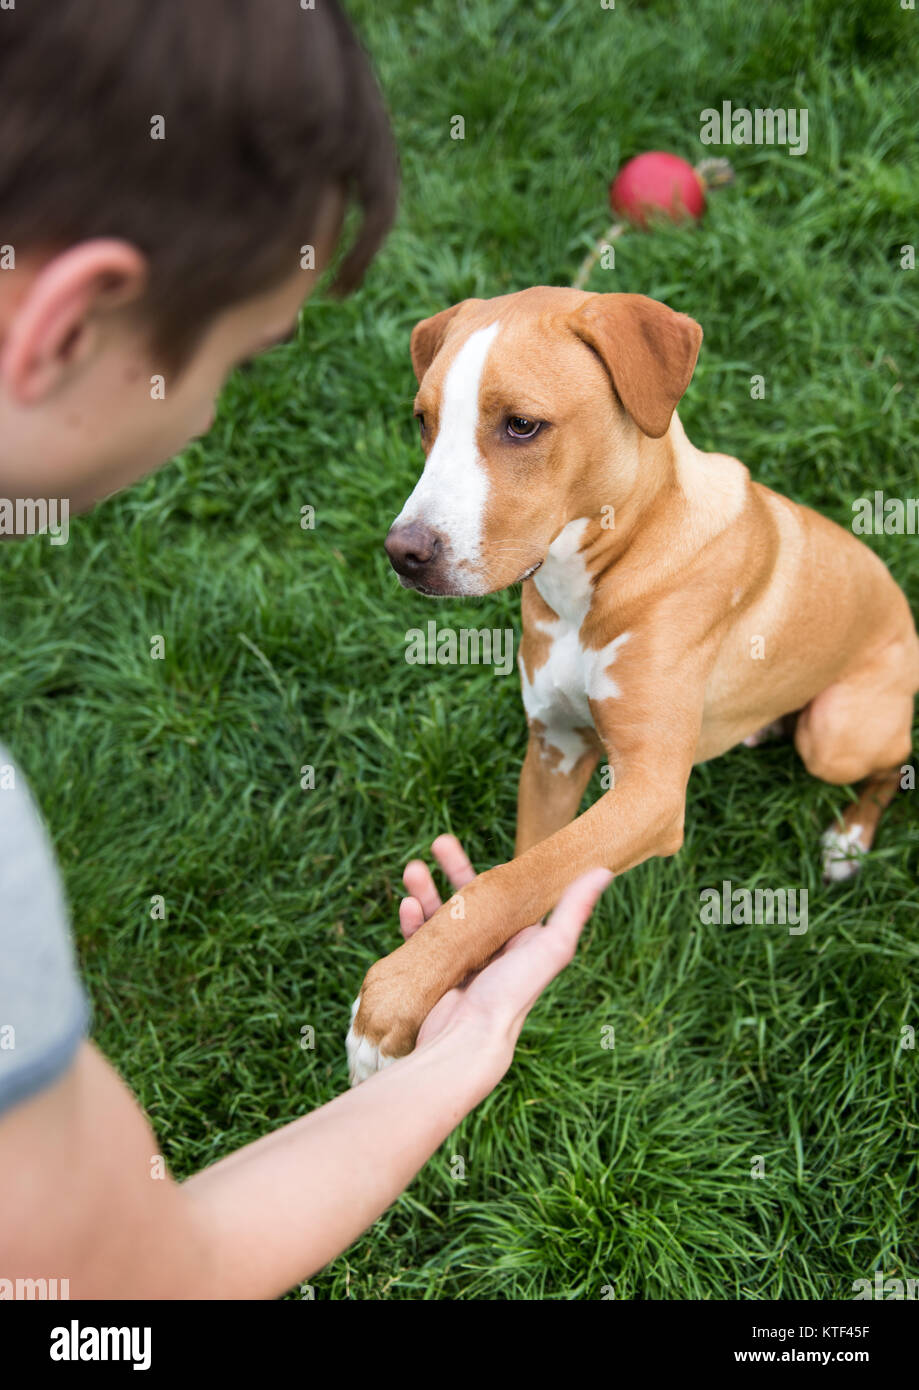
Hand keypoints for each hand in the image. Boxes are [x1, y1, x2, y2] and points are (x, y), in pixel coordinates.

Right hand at [399, 834, 611, 1068]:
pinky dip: (412, 922)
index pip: (509, 899)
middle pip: (471, 901)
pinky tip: (406, 906)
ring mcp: (461, 963)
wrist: (467, 1042)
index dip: (497, 875)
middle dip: (454, 870)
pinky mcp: (433, 974)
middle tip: (439, 843)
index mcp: (520, 943)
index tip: (488, 855)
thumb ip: (574, 910)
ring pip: (441, 916)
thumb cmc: (511, 995)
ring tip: (413, 870)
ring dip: (427, 890)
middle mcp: (492, 951)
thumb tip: (604, 871)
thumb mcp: (550, 947)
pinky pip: (419, 940)